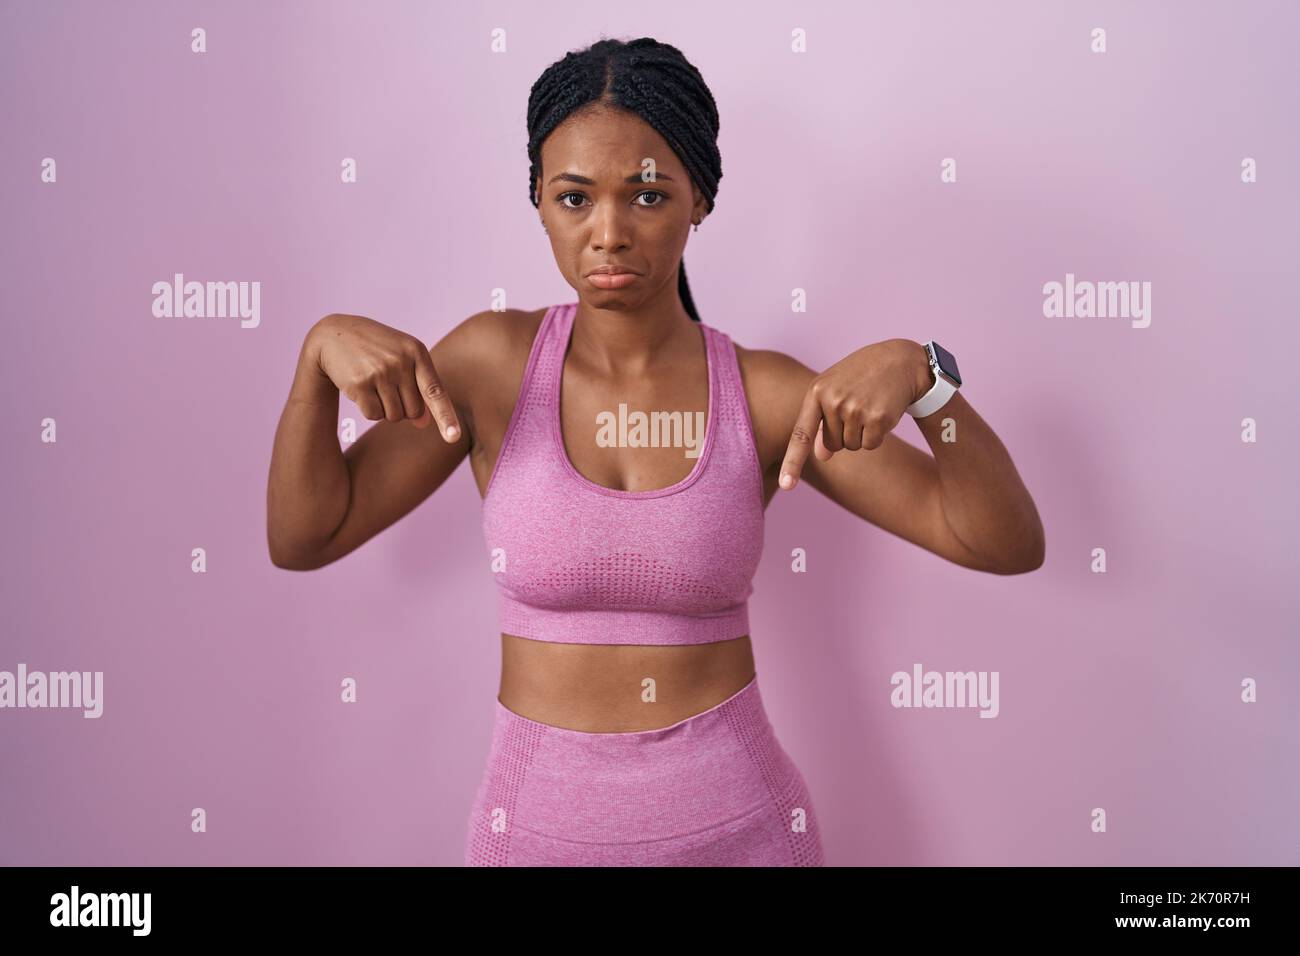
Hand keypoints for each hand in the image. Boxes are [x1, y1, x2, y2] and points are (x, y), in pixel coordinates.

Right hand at [308, 313, 461, 440]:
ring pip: (393, 416)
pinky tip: (361, 389)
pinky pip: (374, 415)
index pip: (435, 390)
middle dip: (402, 409)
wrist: (334, 335)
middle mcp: (400, 361)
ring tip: (374, 385)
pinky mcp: (360, 383)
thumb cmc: (376, 349)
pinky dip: (369, 410)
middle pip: (413, 412)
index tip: (454, 437)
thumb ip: (418, 388)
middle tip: (388, 388)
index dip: (446, 416)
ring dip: (385, 410)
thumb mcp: (401, 359)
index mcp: (416, 352)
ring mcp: (380, 372)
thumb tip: (424, 424)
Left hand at [779, 338, 931, 489]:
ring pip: (852, 447)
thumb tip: (820, 457)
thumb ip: (823, 421)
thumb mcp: (836, 391)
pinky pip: (870, 445)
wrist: (900, 361)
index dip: (792, 462)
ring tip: (869, 406)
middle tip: (857, 406)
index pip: (801, 433)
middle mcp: (834, 400)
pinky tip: (882, 412)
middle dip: (844, 433)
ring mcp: (856, 409)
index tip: (786, 485)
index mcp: (817, 391)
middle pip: (832, 444)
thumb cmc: (862, 376)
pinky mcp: (878, 418)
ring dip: (862, 434)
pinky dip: (877, 435)